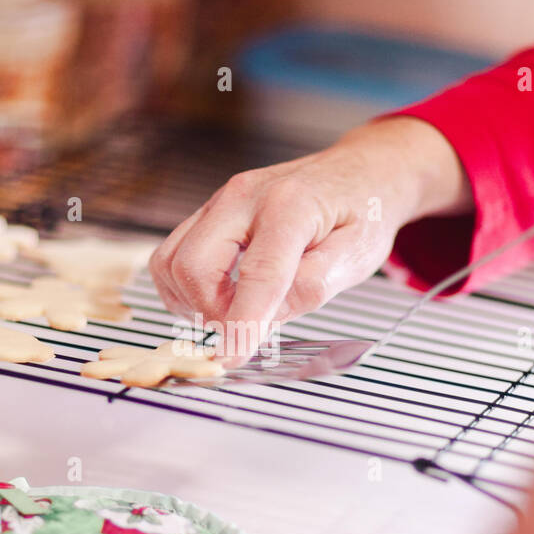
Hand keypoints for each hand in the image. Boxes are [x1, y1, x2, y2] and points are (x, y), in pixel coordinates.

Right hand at [149, 117, 470, 351]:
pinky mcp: (208, 212)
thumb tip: (267, 315)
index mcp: (292, 205)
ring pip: (171, 262)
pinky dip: (183, 288)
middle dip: (211, 313)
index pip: (259, 275)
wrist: (357, 173)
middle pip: (195, 266)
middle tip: (242, 333)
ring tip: (230, 315)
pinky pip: (171, 256)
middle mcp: (245, 196)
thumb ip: (314, 286)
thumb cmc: (361, 213)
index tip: (231, 360)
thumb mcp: (358, 255)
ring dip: (191, 302)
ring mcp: (220, 201)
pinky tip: (216, 298)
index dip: (242, 324)